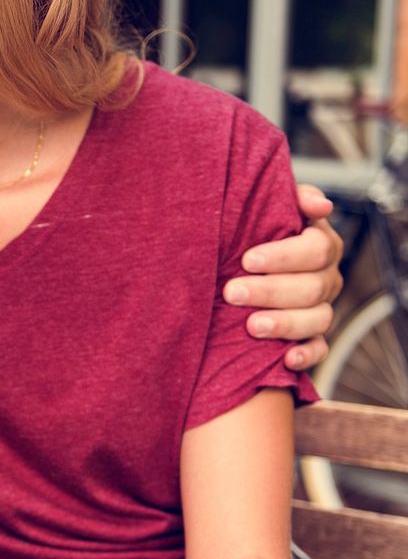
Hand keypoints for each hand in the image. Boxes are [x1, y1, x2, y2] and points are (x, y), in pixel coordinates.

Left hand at [226, 184, 343, 370]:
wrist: (237, 268)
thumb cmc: (251, 236)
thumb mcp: (267, 212)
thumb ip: (291, 200)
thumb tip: (321, 206)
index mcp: (320, 245)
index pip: (316, 249)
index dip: (283, 256)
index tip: (247, 260)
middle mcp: (326, 278)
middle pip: (312, 287)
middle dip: (270, 291)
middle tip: (232, 293)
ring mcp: (321, 309)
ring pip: (318, 319)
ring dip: (285, 323)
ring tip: (251, 326)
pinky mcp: (312, 338)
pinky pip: (319, 350)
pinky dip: (306, 356)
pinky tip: (286, 358)